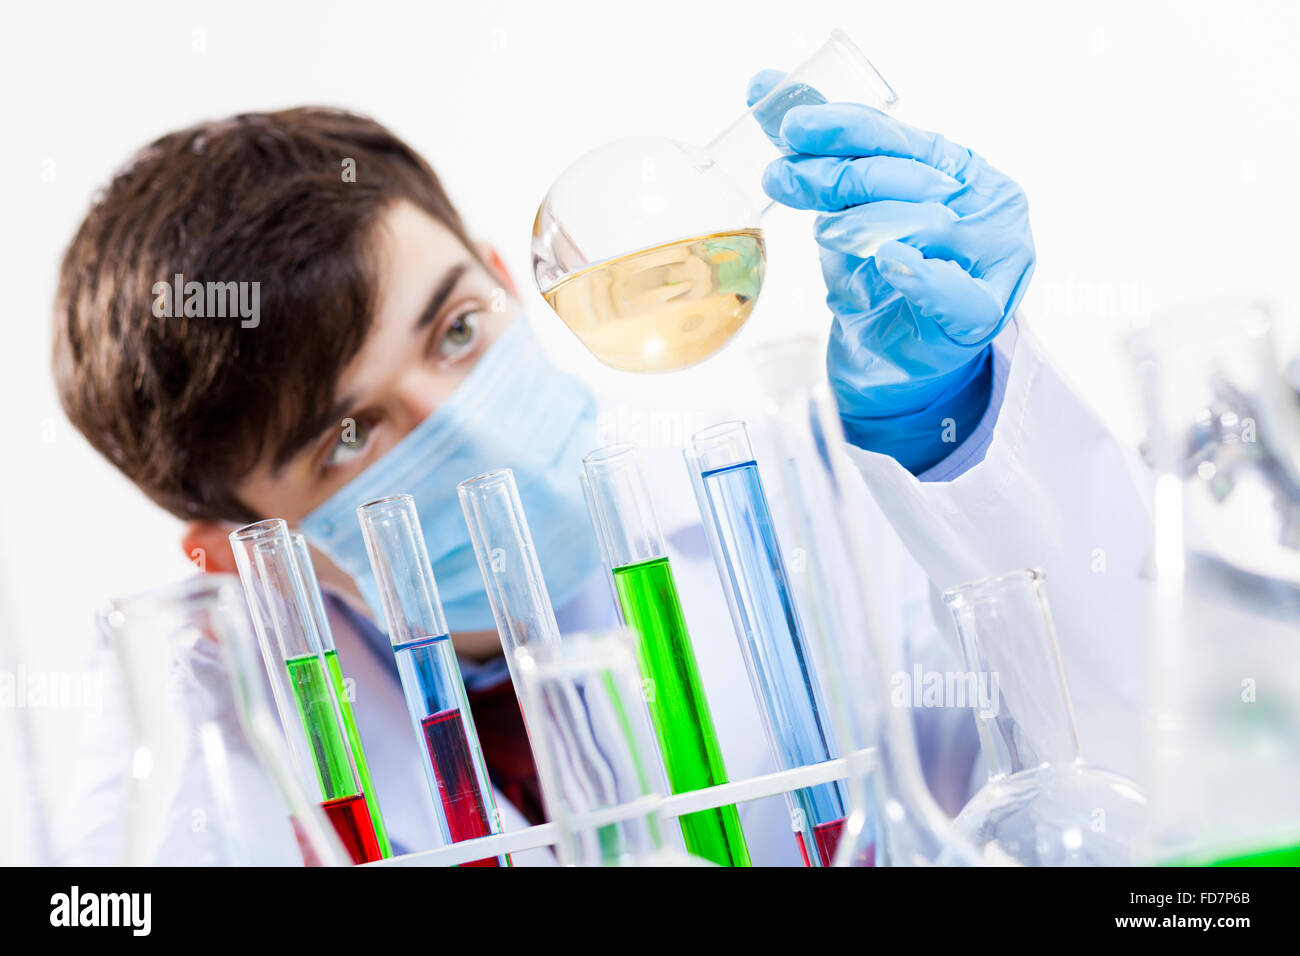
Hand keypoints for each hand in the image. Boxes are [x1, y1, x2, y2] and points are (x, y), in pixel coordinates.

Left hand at [748, 71, 1034, 472]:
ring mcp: (993, 257)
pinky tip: (892, 262)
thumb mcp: (844, 212)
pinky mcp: (983, 313)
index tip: (788, 127)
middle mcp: (983, 201)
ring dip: (868, 223)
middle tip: (781, 178)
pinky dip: (921, 276)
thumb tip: (763, 88)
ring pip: (927, 225)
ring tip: (825, 230)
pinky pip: (954, 292)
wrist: (895, 365)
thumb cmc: (877, 282)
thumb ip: (816, 154)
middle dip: (838, 175)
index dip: (842, 127)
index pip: (896, 137)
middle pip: (905, 177)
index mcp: (954, 167)